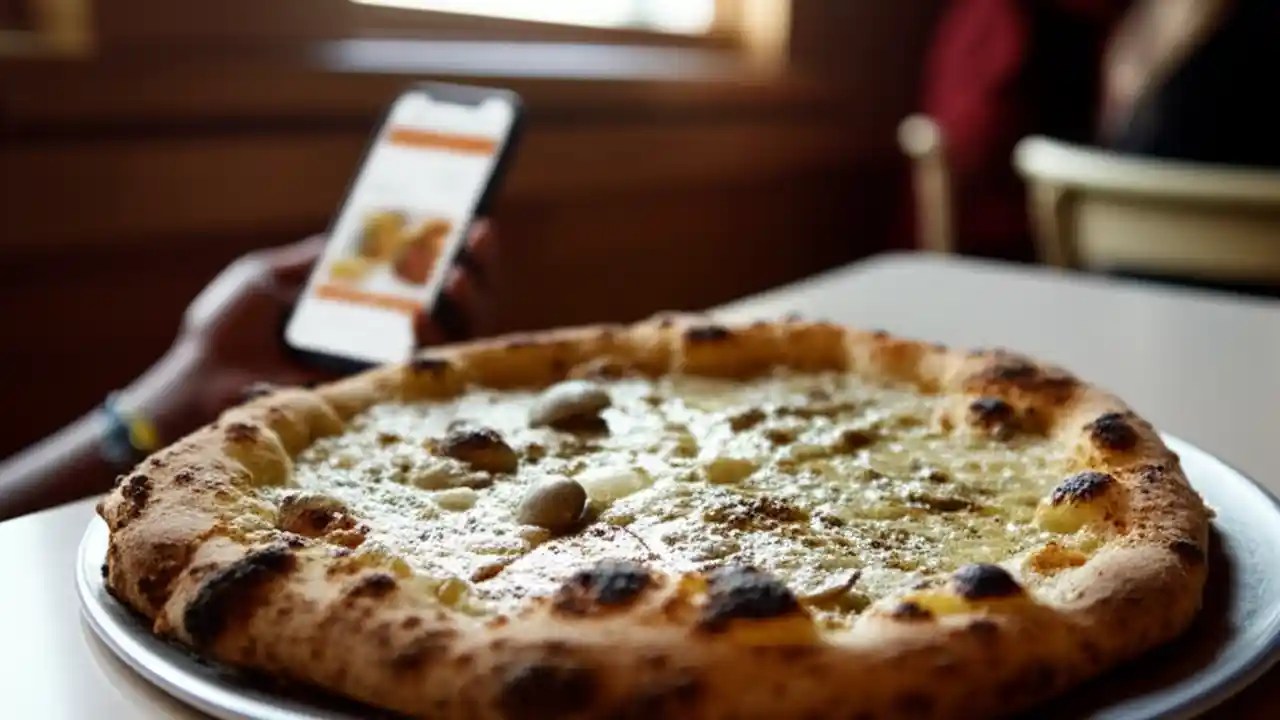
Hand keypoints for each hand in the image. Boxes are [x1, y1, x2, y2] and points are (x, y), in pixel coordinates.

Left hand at [128, 220, 497, 438]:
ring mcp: (382, 368)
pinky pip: (422, 370)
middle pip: (456, 306)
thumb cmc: (223, 332)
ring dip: (466, 302)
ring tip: (456, 272)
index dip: (455, 250)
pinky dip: (432, 339)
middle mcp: (382, 339)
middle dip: (477, 269)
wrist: (197, 380)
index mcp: (361, 310)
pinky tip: (421, 313)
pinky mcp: (373, 394)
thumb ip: (315, 258)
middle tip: (478, 235)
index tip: (472, 217)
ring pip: (455, 338)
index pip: (424, 279)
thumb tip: (356, 232)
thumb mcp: (269, 275)